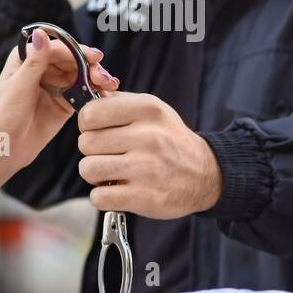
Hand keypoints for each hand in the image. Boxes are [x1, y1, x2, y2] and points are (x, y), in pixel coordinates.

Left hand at [0, 28, 115, 172]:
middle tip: (103, 77)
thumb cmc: (2, 117)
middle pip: (72, 60)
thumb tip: (40, 32)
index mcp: (25, 59)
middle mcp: (41, 69)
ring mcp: (53, 86)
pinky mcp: (63, 104)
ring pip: (80, 75)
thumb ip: (35, 62)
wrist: (2, 150)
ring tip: (109, 85)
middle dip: (90, 66)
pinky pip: (82, 94)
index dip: (76, 51)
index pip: (56, 48)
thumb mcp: (18, 87)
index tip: (93, 57)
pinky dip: (95, 93)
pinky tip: (107, 95)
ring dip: (96, 78)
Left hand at [77, 92, 223, 218]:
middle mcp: (148, 136)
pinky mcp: (144, 197)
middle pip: (85, 143)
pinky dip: (102, 196)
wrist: (206, 175)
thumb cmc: (169, 140)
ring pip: (87, 169)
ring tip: (113, 172)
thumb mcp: (152, 110)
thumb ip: (118, 101)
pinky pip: (98, 197)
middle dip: (92, 151)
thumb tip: (88, 95)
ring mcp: (146, 168)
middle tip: (111, 154)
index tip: (99, 130)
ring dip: (95, 174)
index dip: (88, 125)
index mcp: (147, 109)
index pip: (89, 114)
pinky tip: (118, 189)